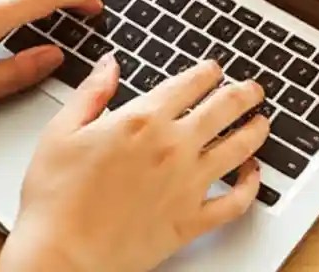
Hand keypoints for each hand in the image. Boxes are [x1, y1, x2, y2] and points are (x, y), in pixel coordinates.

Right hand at [0, 57, 269, 271]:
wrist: (62, 255)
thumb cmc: (55, 199)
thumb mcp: (61, 131)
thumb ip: (91, 93)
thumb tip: (109, 64)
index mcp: (141, 120)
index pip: (189, 84)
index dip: (208, 72)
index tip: (214, 70)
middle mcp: (173, 147)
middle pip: (224, 109)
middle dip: (243, 94)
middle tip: (253, 89)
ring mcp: (188, 184)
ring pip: (240, 148)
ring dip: (256, 130)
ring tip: (263, 122)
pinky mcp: (192, 220)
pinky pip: (236, 201)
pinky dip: (252, 187)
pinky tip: (254, 176)